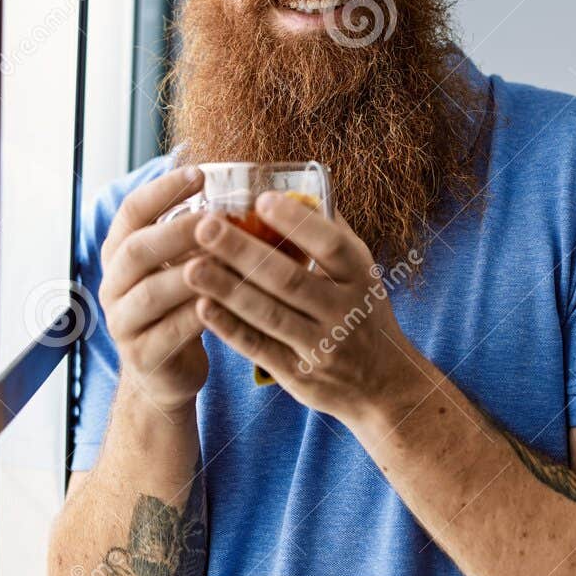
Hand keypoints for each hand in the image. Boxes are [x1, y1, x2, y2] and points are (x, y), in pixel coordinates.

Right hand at [97, 166, 210, 414]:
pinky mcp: (141, 356)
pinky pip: (170, 332)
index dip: (162, 190)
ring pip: (152, 292)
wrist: (164, 375)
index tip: (199, 174)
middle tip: (216, 218)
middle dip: (177, 230)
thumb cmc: (181, 309)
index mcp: (119, 254)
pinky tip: (224, 300)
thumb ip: (199, 237)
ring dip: (192, 273)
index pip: (131, 212)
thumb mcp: (180, 267)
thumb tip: (253, 196)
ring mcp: (122, 322)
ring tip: (226, 259)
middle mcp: (112, 285)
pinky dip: (198, 315)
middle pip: (136, 249)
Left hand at [183, 191, 427, 423]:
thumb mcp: (362, 274)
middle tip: (205, 227)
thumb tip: (301, 189)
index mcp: (360, 277)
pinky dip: (231, 328)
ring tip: (192, 267)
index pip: (331, 245)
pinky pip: (260, 348)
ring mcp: (322, 346)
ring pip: (270, 315)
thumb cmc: (363, 315)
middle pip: (290, 279)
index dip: (298, 222)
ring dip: (228, 290)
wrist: (383, 386)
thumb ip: (333, 234)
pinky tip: (202, 308)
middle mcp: (344, 311)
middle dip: (244, 252)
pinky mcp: (299, 374)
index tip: (260, 199)